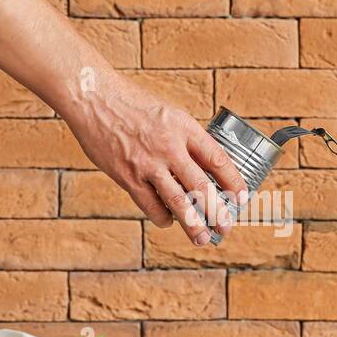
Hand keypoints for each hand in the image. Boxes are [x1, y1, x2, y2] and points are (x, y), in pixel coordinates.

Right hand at [66, 74, 247, 245]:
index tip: (242, 196)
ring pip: (179, 203)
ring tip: (202, 238)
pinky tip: (167, 221)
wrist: (93, 98)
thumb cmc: (130, 103)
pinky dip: (162, 217)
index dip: (234, 181)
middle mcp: (170, 147)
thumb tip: (200, 164)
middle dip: (218, 212)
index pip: (218, 159)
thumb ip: (183, 138)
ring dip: (193, 225)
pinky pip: (151, 205)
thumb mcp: (167, 113)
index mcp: (184, 127)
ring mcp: (148, 164)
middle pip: (202, 188)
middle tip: (226, 227)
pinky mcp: (128, 177)